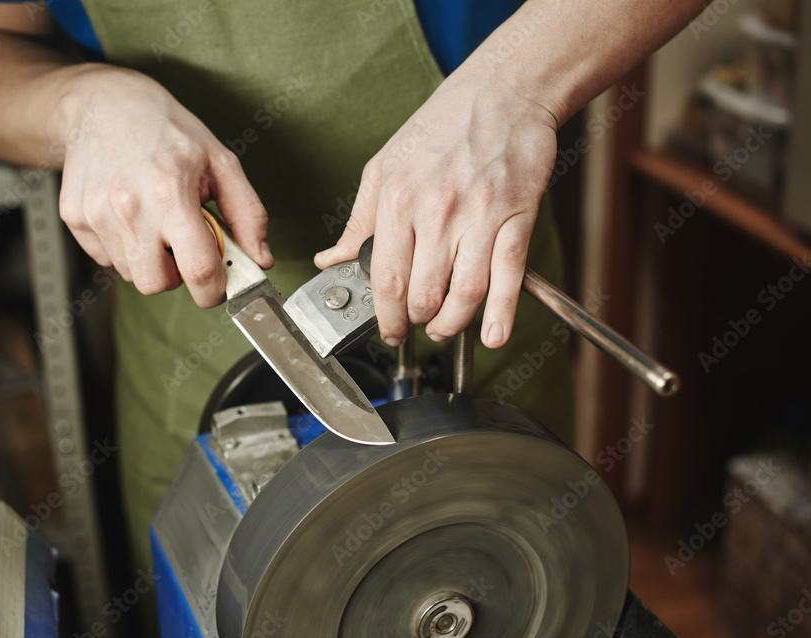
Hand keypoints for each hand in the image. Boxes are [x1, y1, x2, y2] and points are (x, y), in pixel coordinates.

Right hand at [57, 66, 272, 306]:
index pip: (198, 271)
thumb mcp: (221, 162)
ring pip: (131, 275)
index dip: (214, 289)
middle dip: (176, 275)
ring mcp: (97, 214)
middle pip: (157, 285)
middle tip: (183, 244)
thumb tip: (260, 257)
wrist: (104, 103)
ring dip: (150, 260)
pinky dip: (123, 248)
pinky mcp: (74, 217)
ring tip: (155, 221)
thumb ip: (248, 214)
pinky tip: (130, 216)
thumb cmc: (166, 129)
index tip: (218, 284)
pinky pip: (106, 260)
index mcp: (171, 193)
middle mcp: (129, 208)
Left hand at [314, 69, 557, 347]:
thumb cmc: (442, 126)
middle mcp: (436, 210)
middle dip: (418, 322)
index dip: (385, 317)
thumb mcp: (384, 166)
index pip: (385, 280)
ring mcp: (479, 215)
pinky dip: (501, 314)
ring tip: (446, 327)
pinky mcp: (516, 216)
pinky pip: (508, 276)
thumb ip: (359, 221)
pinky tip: (493, 336)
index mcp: (398, 200)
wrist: (502, 90)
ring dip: (453, 324)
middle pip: (423, 294)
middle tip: (418, 326)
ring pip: (464, 294)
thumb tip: (332, 259)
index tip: (388, 329)